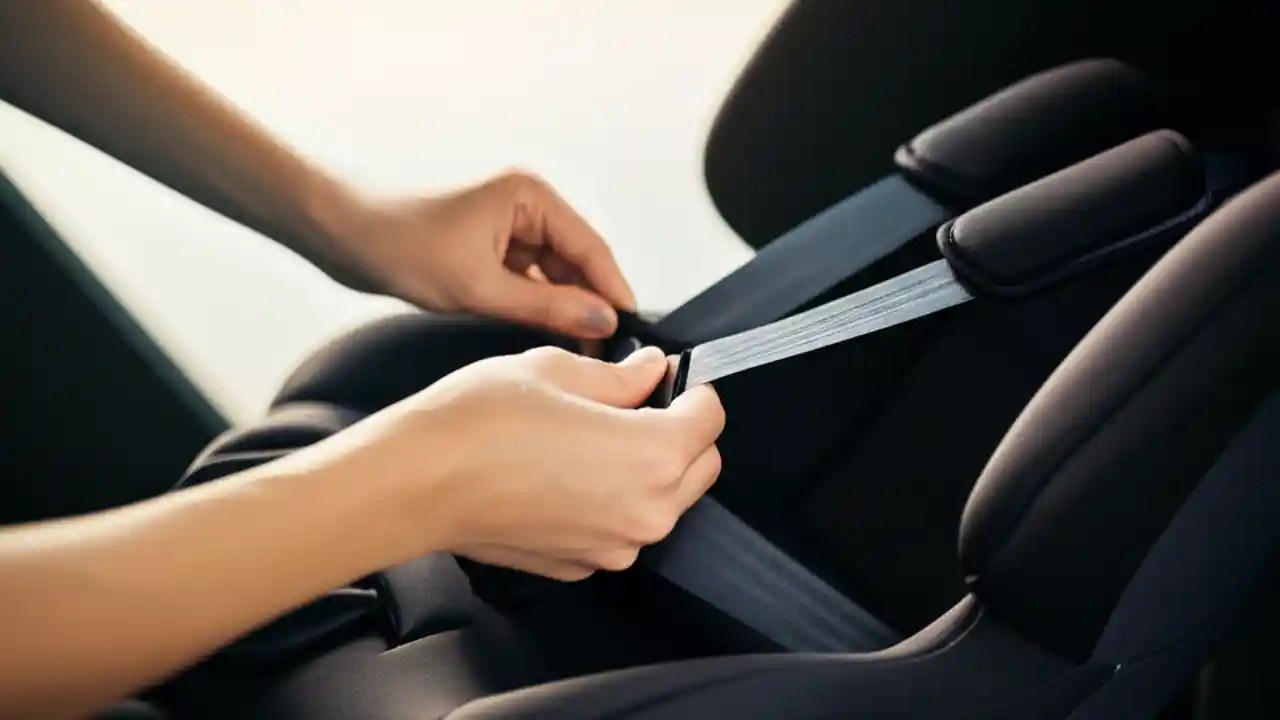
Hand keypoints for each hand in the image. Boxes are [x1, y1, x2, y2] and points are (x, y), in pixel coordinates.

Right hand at [294, 345, 724, 579]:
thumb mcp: (556, 370)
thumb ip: (620, 376)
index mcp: (652, 456)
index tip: (670, 379)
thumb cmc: (475, 422)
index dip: (692, 391)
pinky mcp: (582, 565)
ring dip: (648, 469)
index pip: (710, 419)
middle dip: (679, 432)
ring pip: (664, 501)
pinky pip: (620, 528)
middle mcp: (645, 512)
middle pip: (699, 466)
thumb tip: (650, 371)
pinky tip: (565, 472)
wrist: (415, 481)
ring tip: (590, 437)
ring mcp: (613, 547)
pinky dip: (610, 501)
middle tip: (632, 404)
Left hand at [312, 171, 635, 338]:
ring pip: (554, 277)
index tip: (630, 334)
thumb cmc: (398, 243)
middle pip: (578, 264)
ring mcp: (509, 228)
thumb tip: (601, 320)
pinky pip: (529, 282)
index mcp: (531, 196)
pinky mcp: (491, 249)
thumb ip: (545, 307)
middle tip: (604, 354)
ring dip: (563, 311)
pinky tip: (543, 337)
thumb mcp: (477, 287)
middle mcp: (527, 206)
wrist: (338, 233)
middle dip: (589, 307)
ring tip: (576, 353)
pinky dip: (538, 308)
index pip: (592, 249)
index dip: (614, 293)